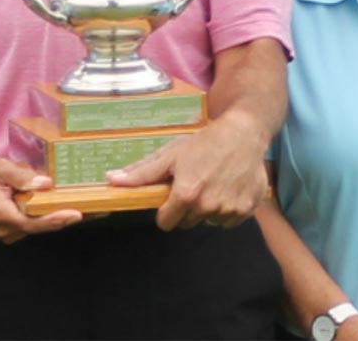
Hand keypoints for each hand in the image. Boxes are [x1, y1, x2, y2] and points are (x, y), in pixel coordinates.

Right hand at [0, 156, 81, 243]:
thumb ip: (21, 176)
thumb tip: (45, 184)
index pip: (33, 222)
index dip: (56, 220)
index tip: (77, 215)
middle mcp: (2, 229)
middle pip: (40, 226)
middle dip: (64, 217)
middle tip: (94, 209)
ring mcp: (4, 233)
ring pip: (37, 226)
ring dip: (57, 217)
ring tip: (83, 205)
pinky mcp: (8, 231)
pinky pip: (31, 225)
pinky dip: (46, 217)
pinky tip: (61, 206)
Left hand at [107, 111, 268, 230]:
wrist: (243, 134)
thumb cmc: (204, 142)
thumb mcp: (171, 154)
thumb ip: (142, 173)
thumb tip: (111, 180)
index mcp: (186, 195)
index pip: (166, 223)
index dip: (165, 211)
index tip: (170, 199)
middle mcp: (208, 206)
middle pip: (187, 223)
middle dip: (186, 209)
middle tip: (193, 185)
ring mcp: (229, 210)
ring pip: (209, 222)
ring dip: (207, 209)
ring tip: (212, 184)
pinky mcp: (247, 211)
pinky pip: (228, 221)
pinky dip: (227, 209)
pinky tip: (227, 188)